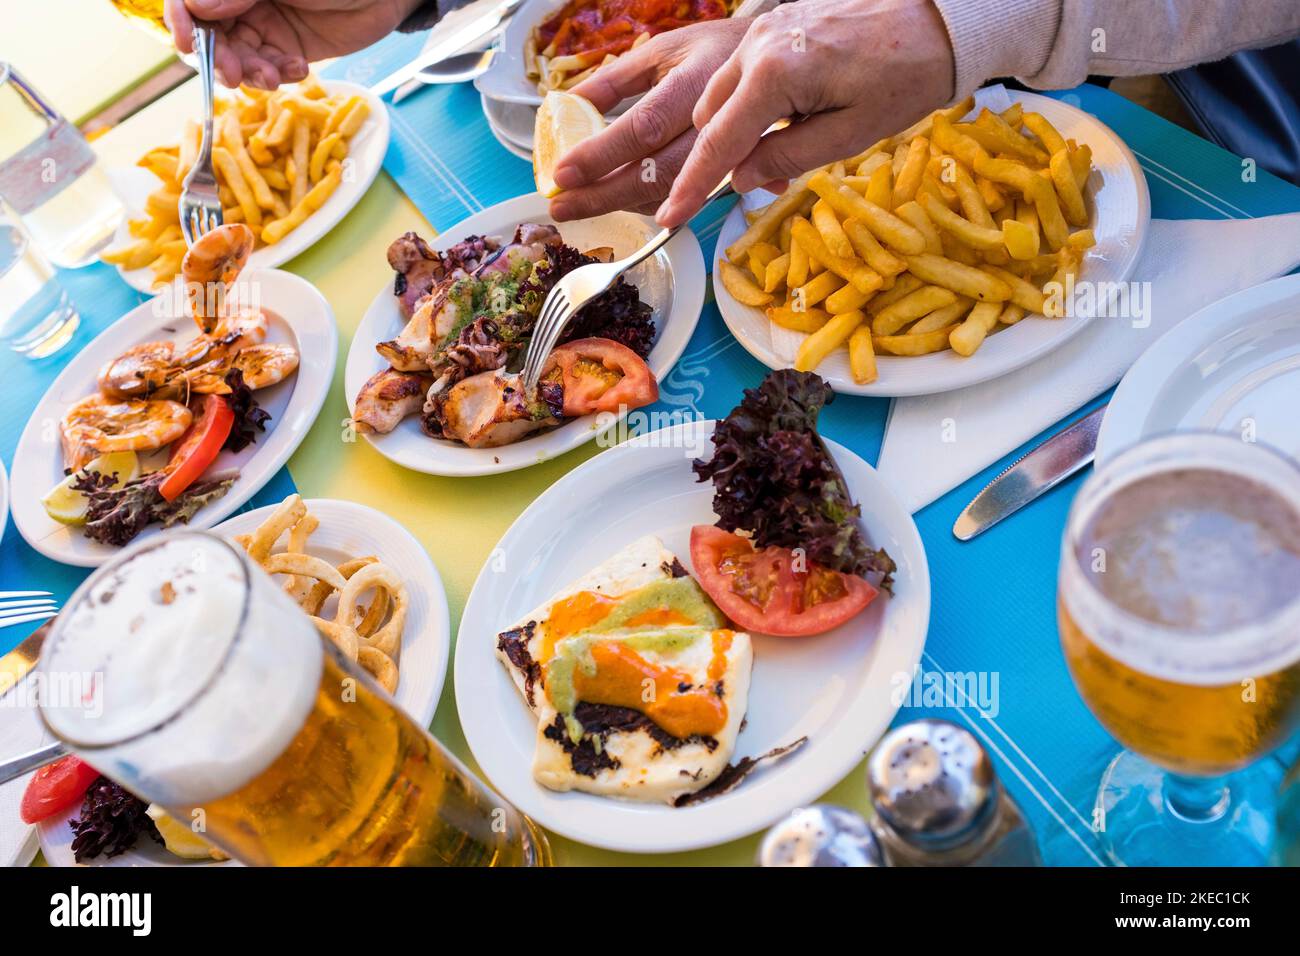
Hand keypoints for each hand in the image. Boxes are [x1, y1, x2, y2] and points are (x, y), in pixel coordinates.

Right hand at [165, 0, 419, 88]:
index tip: (187, 43)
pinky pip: (269, 69)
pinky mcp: (288, 49)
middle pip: (211, 34)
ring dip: (251, 72)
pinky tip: (298, 68)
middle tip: (236, 75)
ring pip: (239, 57)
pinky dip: (278, 75)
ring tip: (275, 74)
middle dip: (220, 58)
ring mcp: (265, 25)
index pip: (191, 1)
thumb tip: (196, 7)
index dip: (182, 21)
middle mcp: (242, 1)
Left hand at [548, 17, 751, 221]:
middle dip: (603, 195)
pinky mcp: (733, 171)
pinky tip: (622, 200)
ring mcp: (728, 151)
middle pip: (656, 172)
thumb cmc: (713, 52)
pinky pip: (688, 199)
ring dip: (624, 204)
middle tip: (562, 206)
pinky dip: (651, 204)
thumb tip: (568, 105)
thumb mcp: (663, 50)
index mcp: (694, 83)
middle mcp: (715, 121)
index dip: (602, 155)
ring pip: (673, 192)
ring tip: (583, 204)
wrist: (778, 62)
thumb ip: (615, 79)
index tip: (563, 174)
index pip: (644, 127)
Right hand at [656, 0, 955, 227]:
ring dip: (731, 133)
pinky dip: (744, 107)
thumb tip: (739, 179)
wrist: (935, 16)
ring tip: (774, 154)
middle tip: (755, 186)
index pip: (718, 142)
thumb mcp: (850, 134)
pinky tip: (778, 122)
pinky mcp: (773, 28)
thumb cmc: (904, 76)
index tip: (668, 218)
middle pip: (708, 118)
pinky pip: (739, 76)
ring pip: (719, 96)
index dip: (691, 186)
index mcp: (773, 74)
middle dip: (716, 158)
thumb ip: (787, 157)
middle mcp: (755, 47)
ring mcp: (761, 32)